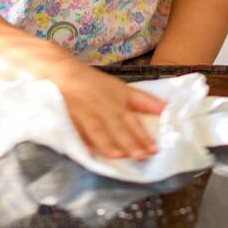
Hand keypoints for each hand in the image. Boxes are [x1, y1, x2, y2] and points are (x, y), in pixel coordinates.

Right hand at [52, 64, 166, 160]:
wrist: (60, 71)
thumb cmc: (93, 82)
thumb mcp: (119, 88)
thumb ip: (142, 101)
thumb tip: (166, 108)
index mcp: (119, 97)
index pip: (134, 117)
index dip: (144, 132)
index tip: (155, 148)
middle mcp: (105, 105)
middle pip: (119, 125)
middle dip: (131, 141)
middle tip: (143, 156)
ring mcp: (87, 111)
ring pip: (99, 129)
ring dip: (109, 143)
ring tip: (119, 155)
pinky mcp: (69, 116)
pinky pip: (77, 130)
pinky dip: (83, 141)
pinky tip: (88, 152)